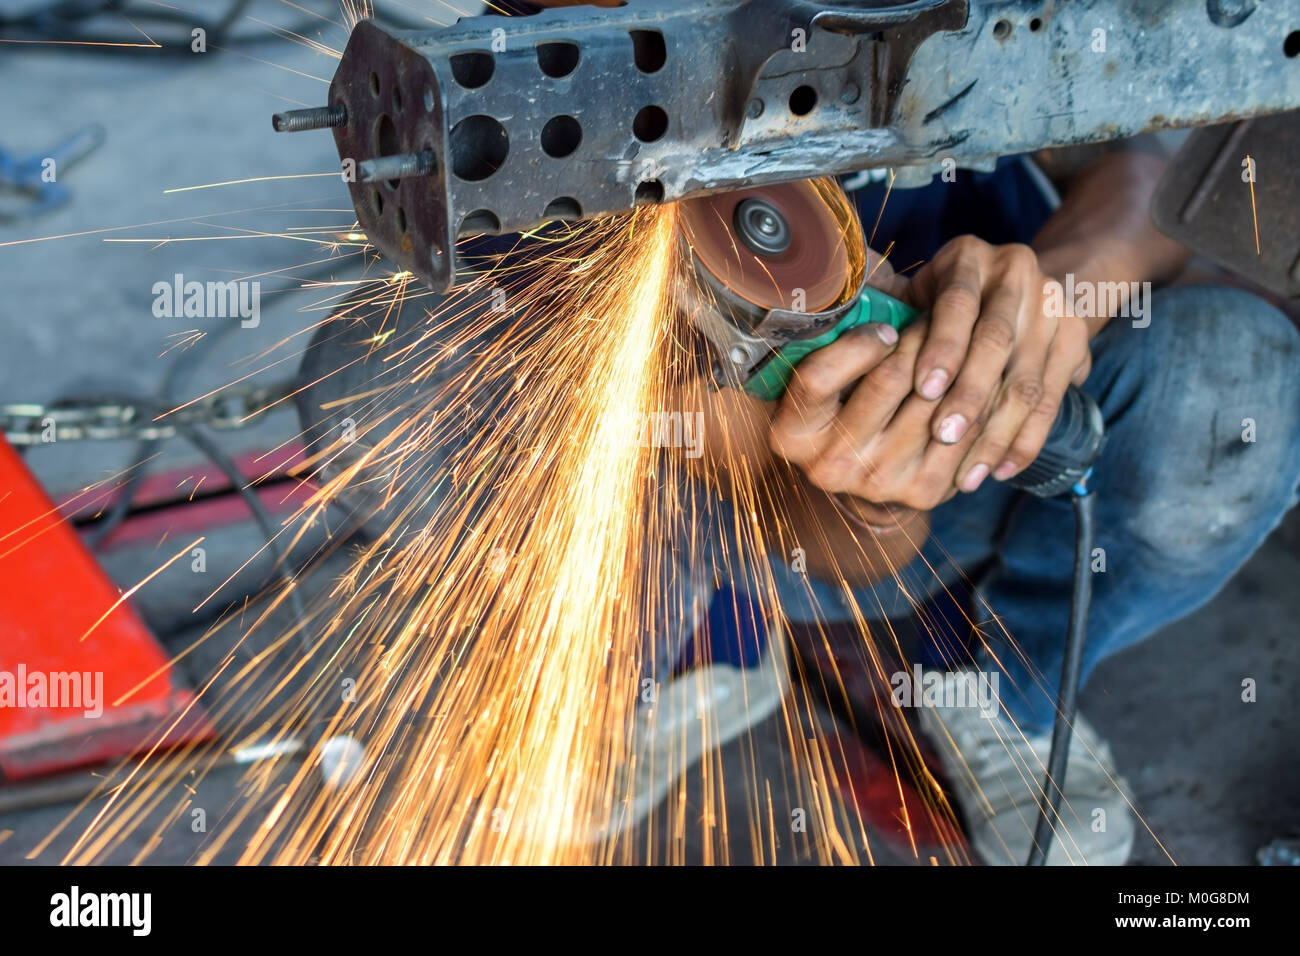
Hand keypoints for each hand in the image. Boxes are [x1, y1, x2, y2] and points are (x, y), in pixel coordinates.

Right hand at [768, 306, 975, 512]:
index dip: (858, 342)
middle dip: (916, 339)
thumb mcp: (823, 365)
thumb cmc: (846, 396)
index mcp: (790, 435)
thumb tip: (845, 259)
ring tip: (954, 344)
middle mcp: (828, 467)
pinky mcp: (923, 493)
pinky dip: (973, 395)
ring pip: (932, 398)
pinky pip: (963, 426)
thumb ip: (832, 327)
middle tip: (930, 322)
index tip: (884, 327)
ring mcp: (877, 483)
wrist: (871, 467)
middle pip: (887, 381)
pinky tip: (972, 378)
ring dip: (951, 361)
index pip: (818, 377)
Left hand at [904, 236, 1091, 489]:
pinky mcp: (1075, 340)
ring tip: (968, 473)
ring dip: (996, 432)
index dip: (942, 347)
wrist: (1017, 283)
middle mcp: (1016, 273)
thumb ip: (884, 314)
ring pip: (1027, 379)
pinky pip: (1053, 400)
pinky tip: (1001, 470)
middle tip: (943, 436)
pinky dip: (1026, 440)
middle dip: (970, 395)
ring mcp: (1053, 306)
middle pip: (996, 342)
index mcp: (969, 256)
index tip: (923, 391)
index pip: (958, 303)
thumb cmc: (937, 300)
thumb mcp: (911, 292)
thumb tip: (843, 339)